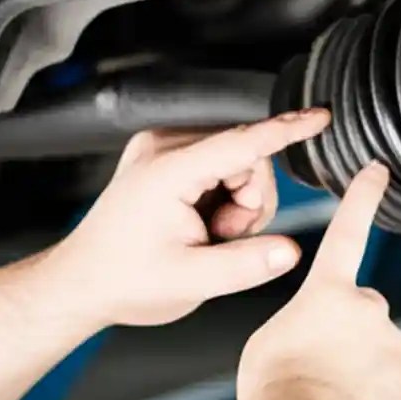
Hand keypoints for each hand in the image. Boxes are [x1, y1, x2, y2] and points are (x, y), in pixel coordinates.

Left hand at [43, 108, 330, 327]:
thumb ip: (245, 266)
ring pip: (240, 164)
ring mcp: (163, 148)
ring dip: (239, 204)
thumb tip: (291, 251)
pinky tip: (202, 224)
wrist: (81, 283)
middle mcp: (164, 147)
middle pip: (248, 159)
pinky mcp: (167, 156)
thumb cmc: (124, 281)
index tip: (319, 116)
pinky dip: (225, 198)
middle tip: (224, 240)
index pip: (241, 143)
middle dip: (251, 203)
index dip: (286, 130)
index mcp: (168, 172)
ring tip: (209, 236)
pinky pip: (223, 166)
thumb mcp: (191, 283)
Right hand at [237, 162, 400, 399]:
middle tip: (323, 369)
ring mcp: (395, 337)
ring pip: (381, 349)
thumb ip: (306, 316)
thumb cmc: (277, 393)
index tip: (379, 170)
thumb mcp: (271, 339)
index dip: (362, 198)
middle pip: (362, 313)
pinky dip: (386, 391)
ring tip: (338, 392)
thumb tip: (322, 327)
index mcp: (326, 292)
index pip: (346, 232)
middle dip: (349, 337)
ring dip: (365, 367)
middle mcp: (368, 305)